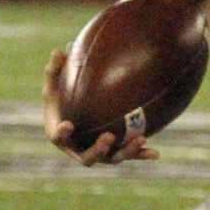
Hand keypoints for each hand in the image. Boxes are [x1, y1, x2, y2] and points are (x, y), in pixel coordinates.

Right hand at [42, 49, 159, 165]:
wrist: (73, 117)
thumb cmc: (60, 100)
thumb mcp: (54, 85)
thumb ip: (54, 70)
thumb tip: (57, 51)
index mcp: (61, 136)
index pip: (58, 137)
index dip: (62, 133)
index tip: (68, 125)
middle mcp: (78, 150)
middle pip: (87, 157)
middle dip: (98, 150)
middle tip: (109, 137)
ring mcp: (97, 154)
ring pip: (111, 158)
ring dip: (126, 151)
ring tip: (140, 139)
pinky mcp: (113, 153)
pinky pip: (128, 155)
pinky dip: (141, 154)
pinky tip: (155, 152)